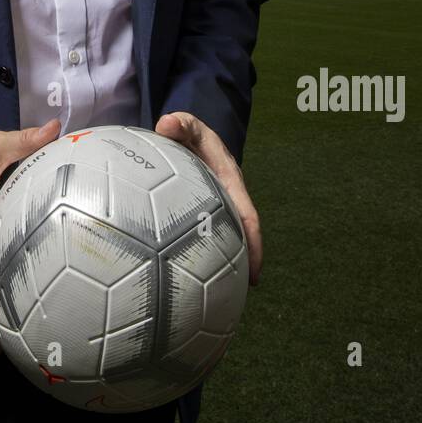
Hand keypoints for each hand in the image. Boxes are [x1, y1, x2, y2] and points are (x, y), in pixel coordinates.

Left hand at [155, 111, 261, 285]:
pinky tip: (184, 279)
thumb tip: (167, 124)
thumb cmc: (190, 134)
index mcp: (230, 183)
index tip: (255, 272)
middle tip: (234, 296)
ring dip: (222, 266)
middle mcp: (227, 200)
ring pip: (222, 241)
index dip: (254, 243)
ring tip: (214, 298)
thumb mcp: (189, 127)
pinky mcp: (200, 215)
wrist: (188, 136)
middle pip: (239, 238)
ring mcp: (215, 208)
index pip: (247, 216)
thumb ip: (181, 124)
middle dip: (241, 265)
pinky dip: (199, 256)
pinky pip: (203, 237)